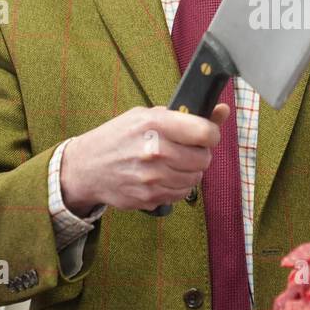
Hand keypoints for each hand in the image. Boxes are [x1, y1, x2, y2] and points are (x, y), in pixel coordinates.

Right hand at [59, 104, 230, 212]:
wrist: (86, 167)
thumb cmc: (118, 137)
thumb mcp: (146, 116)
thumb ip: (186, 115)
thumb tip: (223, 111)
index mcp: (155, 124)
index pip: (205, 132)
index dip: (211, 134)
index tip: (206, 135)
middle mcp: (155, 151)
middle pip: (204, 159)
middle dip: (199, 154)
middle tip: (186, 150)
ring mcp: (152, 177)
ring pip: (195, 178)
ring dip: (189, 171)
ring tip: (172, 163)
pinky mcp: (149, 198)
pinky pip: (181, 194)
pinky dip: (177, 186)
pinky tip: (163, 177)